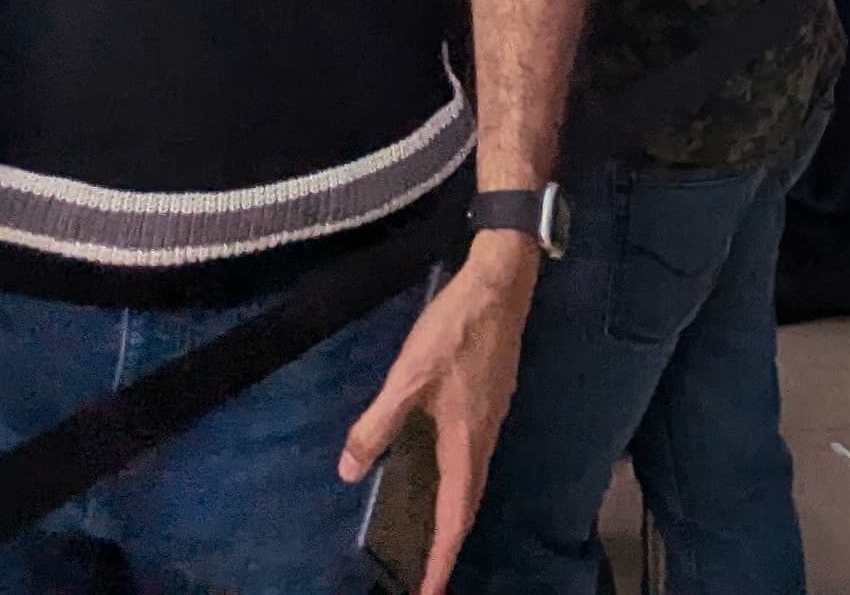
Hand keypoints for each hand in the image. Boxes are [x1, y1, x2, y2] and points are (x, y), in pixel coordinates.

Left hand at [341, 243, 537, 594]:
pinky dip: (458, 485)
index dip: (441, 559)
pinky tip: (440, 474)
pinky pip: (474, 461)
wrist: (500, 285)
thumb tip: (349, 470)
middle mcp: (484, 440)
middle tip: (427, 576)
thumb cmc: (454, 330)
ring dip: (453, 517)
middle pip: (467, 508)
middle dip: (447, 546)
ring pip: (472, 484)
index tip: (429, 593)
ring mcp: (491, 421)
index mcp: (465, 443)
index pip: (454, 518)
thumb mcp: (407, 376)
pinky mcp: (491, 403)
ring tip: (429, 538)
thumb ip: (377, 423)